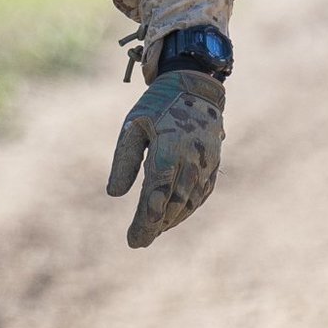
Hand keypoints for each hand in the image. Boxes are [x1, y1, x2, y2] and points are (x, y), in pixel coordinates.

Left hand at [105, 69, 224, 247]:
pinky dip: (188, 209)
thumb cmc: (157, 105)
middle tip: (139, 240)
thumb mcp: (133, 126)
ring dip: (171, 220)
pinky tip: (173, 216)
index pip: (155, 195)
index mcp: (169, 149)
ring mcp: (206, 163)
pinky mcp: (213, 164)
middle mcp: (191, 160)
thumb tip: (114, 194)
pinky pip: (201, 194)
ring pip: (189, 202)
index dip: (145, 221)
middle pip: (172, 204)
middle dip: (155, 226)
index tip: (133, 240)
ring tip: (152, 230)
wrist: (195, 86)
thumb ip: (124, 160)